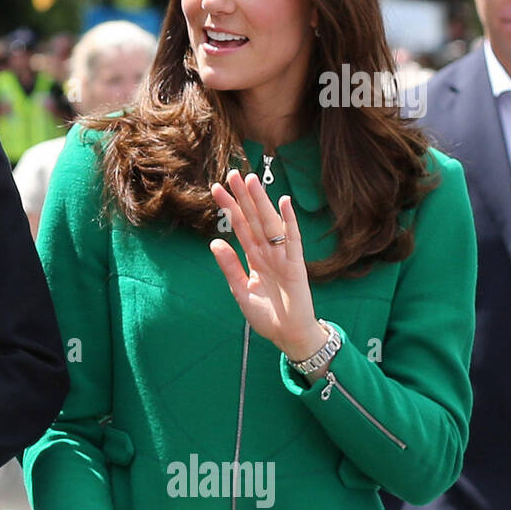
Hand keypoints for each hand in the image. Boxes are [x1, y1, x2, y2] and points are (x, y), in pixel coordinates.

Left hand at [209, 170, 327, 359]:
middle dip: (243, 197)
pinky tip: (284, 203)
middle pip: (253, 219)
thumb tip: (214, 242)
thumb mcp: (240, 291)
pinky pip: (292, 239)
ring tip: (252, 180)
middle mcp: (268, 252)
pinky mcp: (296, 265)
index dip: (229, 207)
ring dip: (261, 202)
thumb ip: (230, 266)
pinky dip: (289, 221)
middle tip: (233, 173)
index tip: (216, 188)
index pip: (239, 226)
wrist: (289, 336)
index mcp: (254, 257)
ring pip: (269, 223)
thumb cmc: (267, 316)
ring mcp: (282, 256)